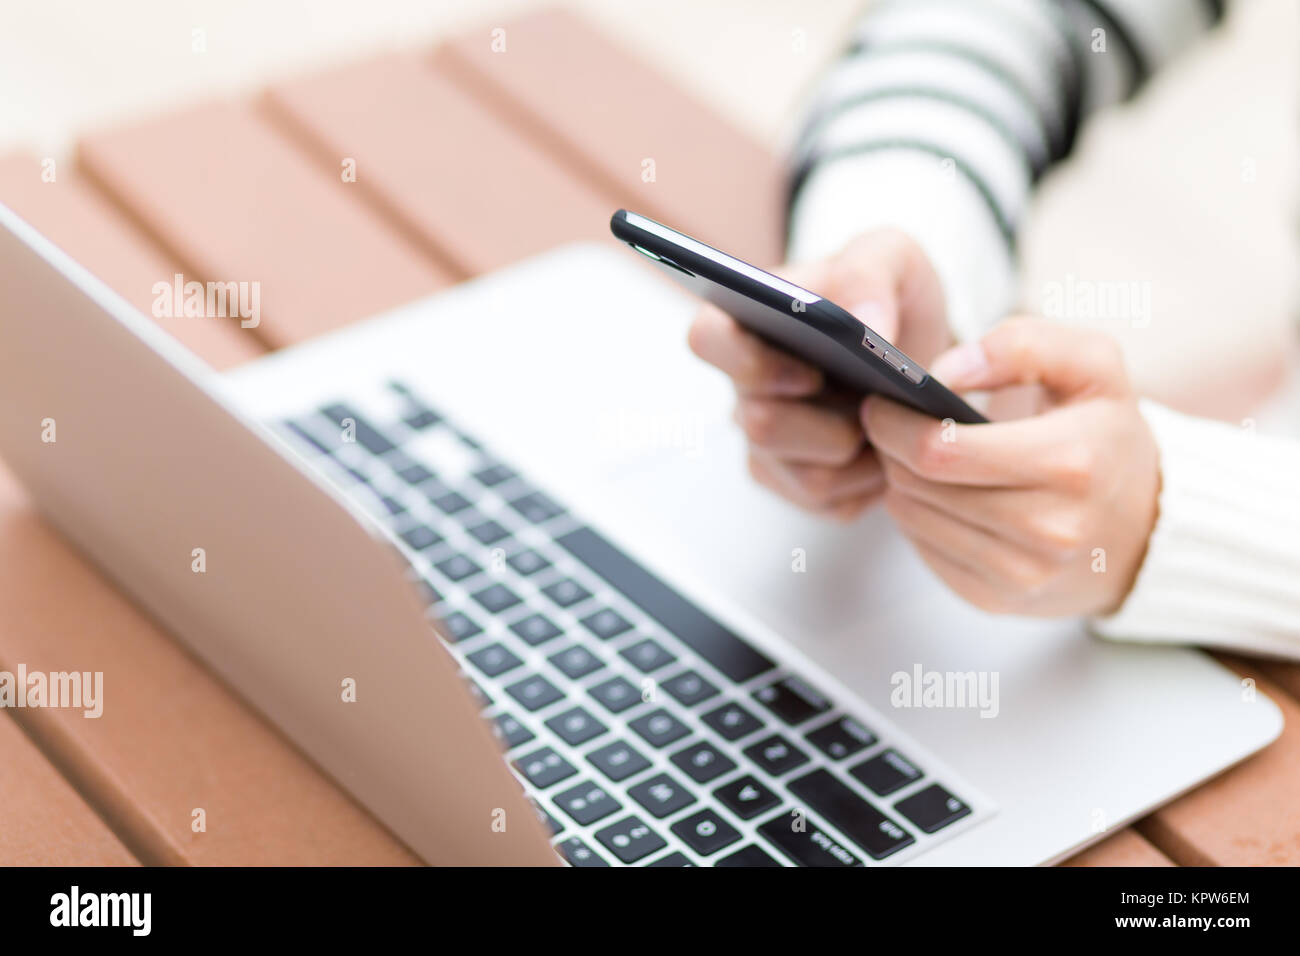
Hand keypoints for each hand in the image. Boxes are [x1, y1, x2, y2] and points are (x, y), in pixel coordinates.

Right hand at [687, 229, 951, 520]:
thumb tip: (865, 326)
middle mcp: (745, 388)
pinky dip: (873, 481)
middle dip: (829, 423)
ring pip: (804, 474)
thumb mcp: (894, 257)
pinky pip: (831, 502)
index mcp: (746, 321)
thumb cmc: (891, 299)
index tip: (808, 371)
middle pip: (760, 424)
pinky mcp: (797, 484)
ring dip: (863, 453)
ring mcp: (767, 443)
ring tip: (891, 420)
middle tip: (874, 400)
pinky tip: (888, 448)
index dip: (749, 363)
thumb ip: (870, 274)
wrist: (923, 353)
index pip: (706, 339)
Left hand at [863, 318, 1159, 616]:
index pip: (940, 448)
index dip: (893, 422)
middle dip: (891, 447)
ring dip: (900, 482)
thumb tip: (946, 371)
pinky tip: (939, 495)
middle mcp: (1049, 528)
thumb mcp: (1092, 366)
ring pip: (911, 517)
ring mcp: (1022, 573)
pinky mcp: (997, 599)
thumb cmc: (1107, 438)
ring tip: (919, 457)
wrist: (1145, 529)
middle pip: (918, 483)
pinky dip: (918, 517)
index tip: (880, 402)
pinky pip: (922, 550)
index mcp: (1070, 463)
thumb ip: (1022, 345)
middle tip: (890, 424)